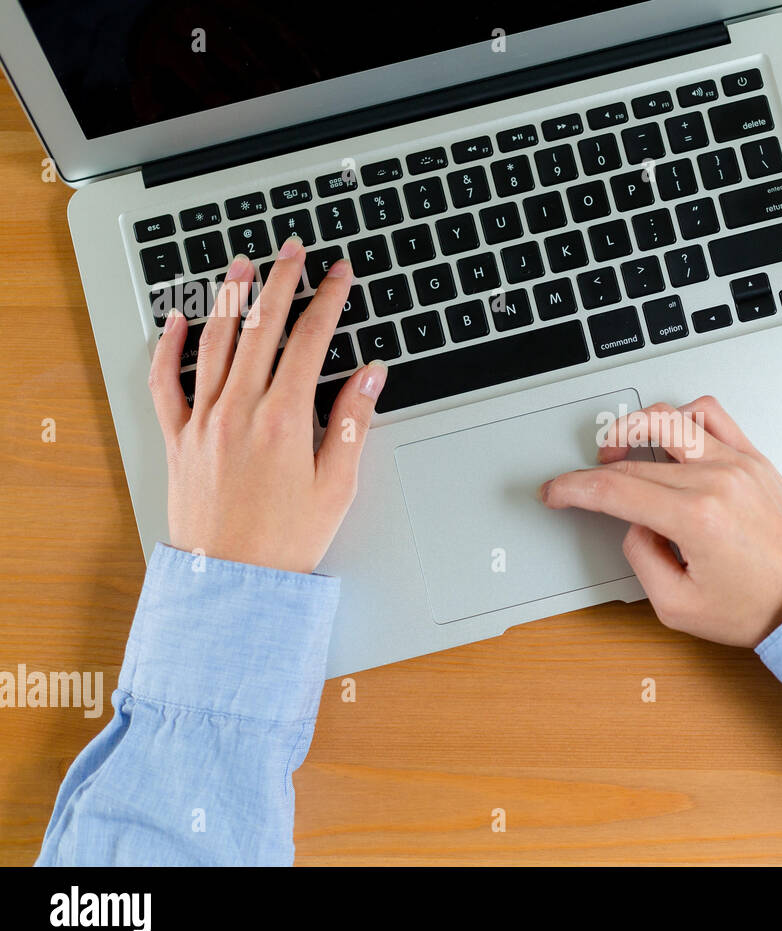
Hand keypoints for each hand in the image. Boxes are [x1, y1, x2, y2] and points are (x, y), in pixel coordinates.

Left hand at [148, 237, 386, 573]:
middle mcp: (239, 411)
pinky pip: (166, 382)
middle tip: (292, 250)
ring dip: (229, 298)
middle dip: (280, 281)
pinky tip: (178, 321)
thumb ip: (353, 423)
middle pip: (261, 328)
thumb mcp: (337, 485)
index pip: (309, 341)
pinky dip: (170, 346)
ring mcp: (203, 422)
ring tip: (241, 265)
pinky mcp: (178, 439)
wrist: (233, 584)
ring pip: (214, 343)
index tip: (339, 274)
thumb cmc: (287, 541)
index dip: (328, 300)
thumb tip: (370, 375)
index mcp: (284, 420)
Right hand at [539, 397, 781, 647]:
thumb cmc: (758, 608)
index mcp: (695, 518)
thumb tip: (632, 522)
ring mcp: (739, 463)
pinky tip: (670, 435)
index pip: (614, 489)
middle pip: (633, 459)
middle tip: (579, 485)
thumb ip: (640, 558)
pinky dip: (681, 417)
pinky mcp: (756, 459)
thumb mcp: (677, 606)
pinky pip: (711, 415)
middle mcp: (717, 481)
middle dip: (594, 471)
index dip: (573, 488)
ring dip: (632, 428)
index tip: (556, 491)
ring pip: (668, 419)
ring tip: (619, 449)